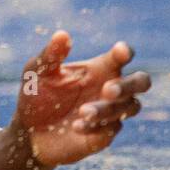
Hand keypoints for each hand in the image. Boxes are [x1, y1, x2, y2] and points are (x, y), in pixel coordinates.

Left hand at [15, 30, 149, 166]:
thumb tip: (63, 34)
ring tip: (82, 112)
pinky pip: (113, 129)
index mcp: (97, 69)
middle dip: (130, 85)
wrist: (29, 130)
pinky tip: (77, 126)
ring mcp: (110, 113)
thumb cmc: (36, 94)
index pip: (120, 57)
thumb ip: (51, 54)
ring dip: (107, 109)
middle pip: (141, 82)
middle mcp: (109, 89)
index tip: (121, 51)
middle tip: (107, 90)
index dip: (125, 52)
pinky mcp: (105, 134)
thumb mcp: (38, 72)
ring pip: (130, 107)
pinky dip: (97, 127)